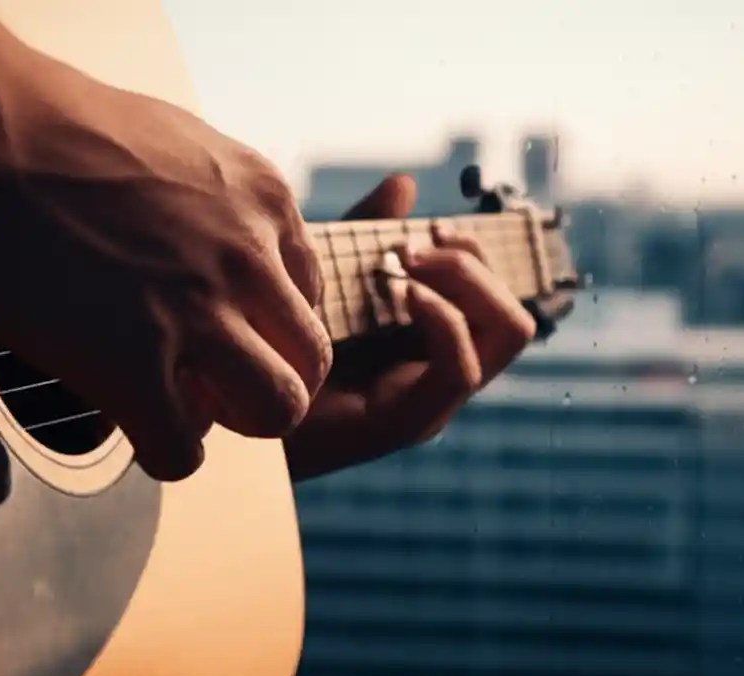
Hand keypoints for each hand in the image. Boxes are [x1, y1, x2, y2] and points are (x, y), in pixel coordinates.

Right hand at [0, 59, 331, 481]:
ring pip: (277, 412)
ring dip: (230, 422)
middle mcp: (249, 258)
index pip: (308, 296)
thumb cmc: (49, 127)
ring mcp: (198, 313)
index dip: (262, 328)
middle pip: (311, 362)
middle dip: (267, 384)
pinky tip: (125, 418)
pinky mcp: (134, 364)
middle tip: (210, 384)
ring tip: (175, 407)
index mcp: (263, 200)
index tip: (215, 330)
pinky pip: (182, 451)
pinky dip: (160, 452)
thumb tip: (207, 244)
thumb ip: (215, 201)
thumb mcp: (176, 144)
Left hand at [283, 175, 535, 479]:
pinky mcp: (406, 422)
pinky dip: (441, 318)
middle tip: (416, 246)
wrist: (231, 404)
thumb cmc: (274, 342)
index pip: (496, 300)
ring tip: (406, 266)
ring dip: (465, 284)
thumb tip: (405, 184)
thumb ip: (366, 233)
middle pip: (512, 317)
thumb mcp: (326, 274)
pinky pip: (459, 368)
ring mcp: (431, 403)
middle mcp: (441, 378)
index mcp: (431, 348)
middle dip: (474, 266)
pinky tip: (400, 291)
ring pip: (505, 335)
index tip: (428, 227)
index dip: (473, 255)